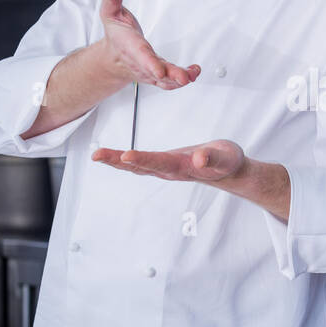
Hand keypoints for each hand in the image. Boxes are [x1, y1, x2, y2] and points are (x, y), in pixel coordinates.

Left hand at [91, 138, 245, 182]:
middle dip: (117, 161)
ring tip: (97, 155)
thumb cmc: (228, 161)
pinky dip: (124, 159)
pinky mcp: (164, 165)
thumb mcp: (225, 157)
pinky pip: (140, 163)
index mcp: (183, 167)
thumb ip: (213, 158)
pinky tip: (113, 157)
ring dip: (116, 161)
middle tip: (97, 155)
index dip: (143, 160)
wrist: (228, 170)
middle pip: (140, 167)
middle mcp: (169, 171)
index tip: (125, 155)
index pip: (159, 163)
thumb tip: (200, 158)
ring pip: (136, 167)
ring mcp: (165, 170)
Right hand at [96, 0, 199, 88]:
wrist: (113, 58)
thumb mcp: (110, 12)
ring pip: (165, 80)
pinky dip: (182, 81)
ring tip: (193, 74)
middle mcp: (140, 62)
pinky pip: (169, 83)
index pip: (141, 55)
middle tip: (184, 77)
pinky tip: (194, 73)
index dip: (150, 63)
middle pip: (156, 71)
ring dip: (180, 78)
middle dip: (170, 75)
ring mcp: (149, 72)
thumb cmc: (116, 34)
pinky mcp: (157, 76)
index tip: (160, 70)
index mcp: (130, 45)